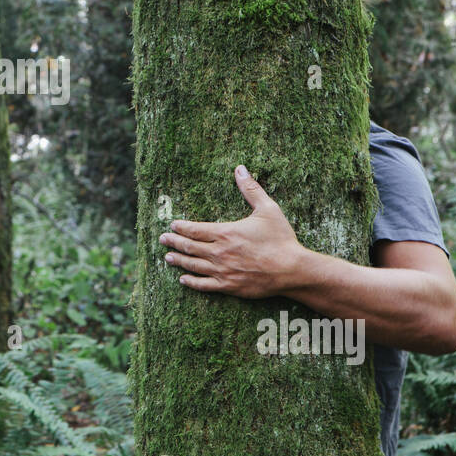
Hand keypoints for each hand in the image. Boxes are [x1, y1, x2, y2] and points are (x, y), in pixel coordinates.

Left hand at [157, 164, 309, 297]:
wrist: (292, 269)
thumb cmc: (281, 239)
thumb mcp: (268, 209)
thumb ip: (251, 189)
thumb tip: (240, 168)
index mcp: (225, 233)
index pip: (194, 230)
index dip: (180, 227)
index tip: (172, 225)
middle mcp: (219, 253)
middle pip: (189, 247)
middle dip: (173, 242)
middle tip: (162, 239)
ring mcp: (223, 271)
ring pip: (193, 266)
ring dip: (179, 261)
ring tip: (167, 257)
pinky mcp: (229, 287)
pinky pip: (204, 285)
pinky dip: (192, 282)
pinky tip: (183, 279)